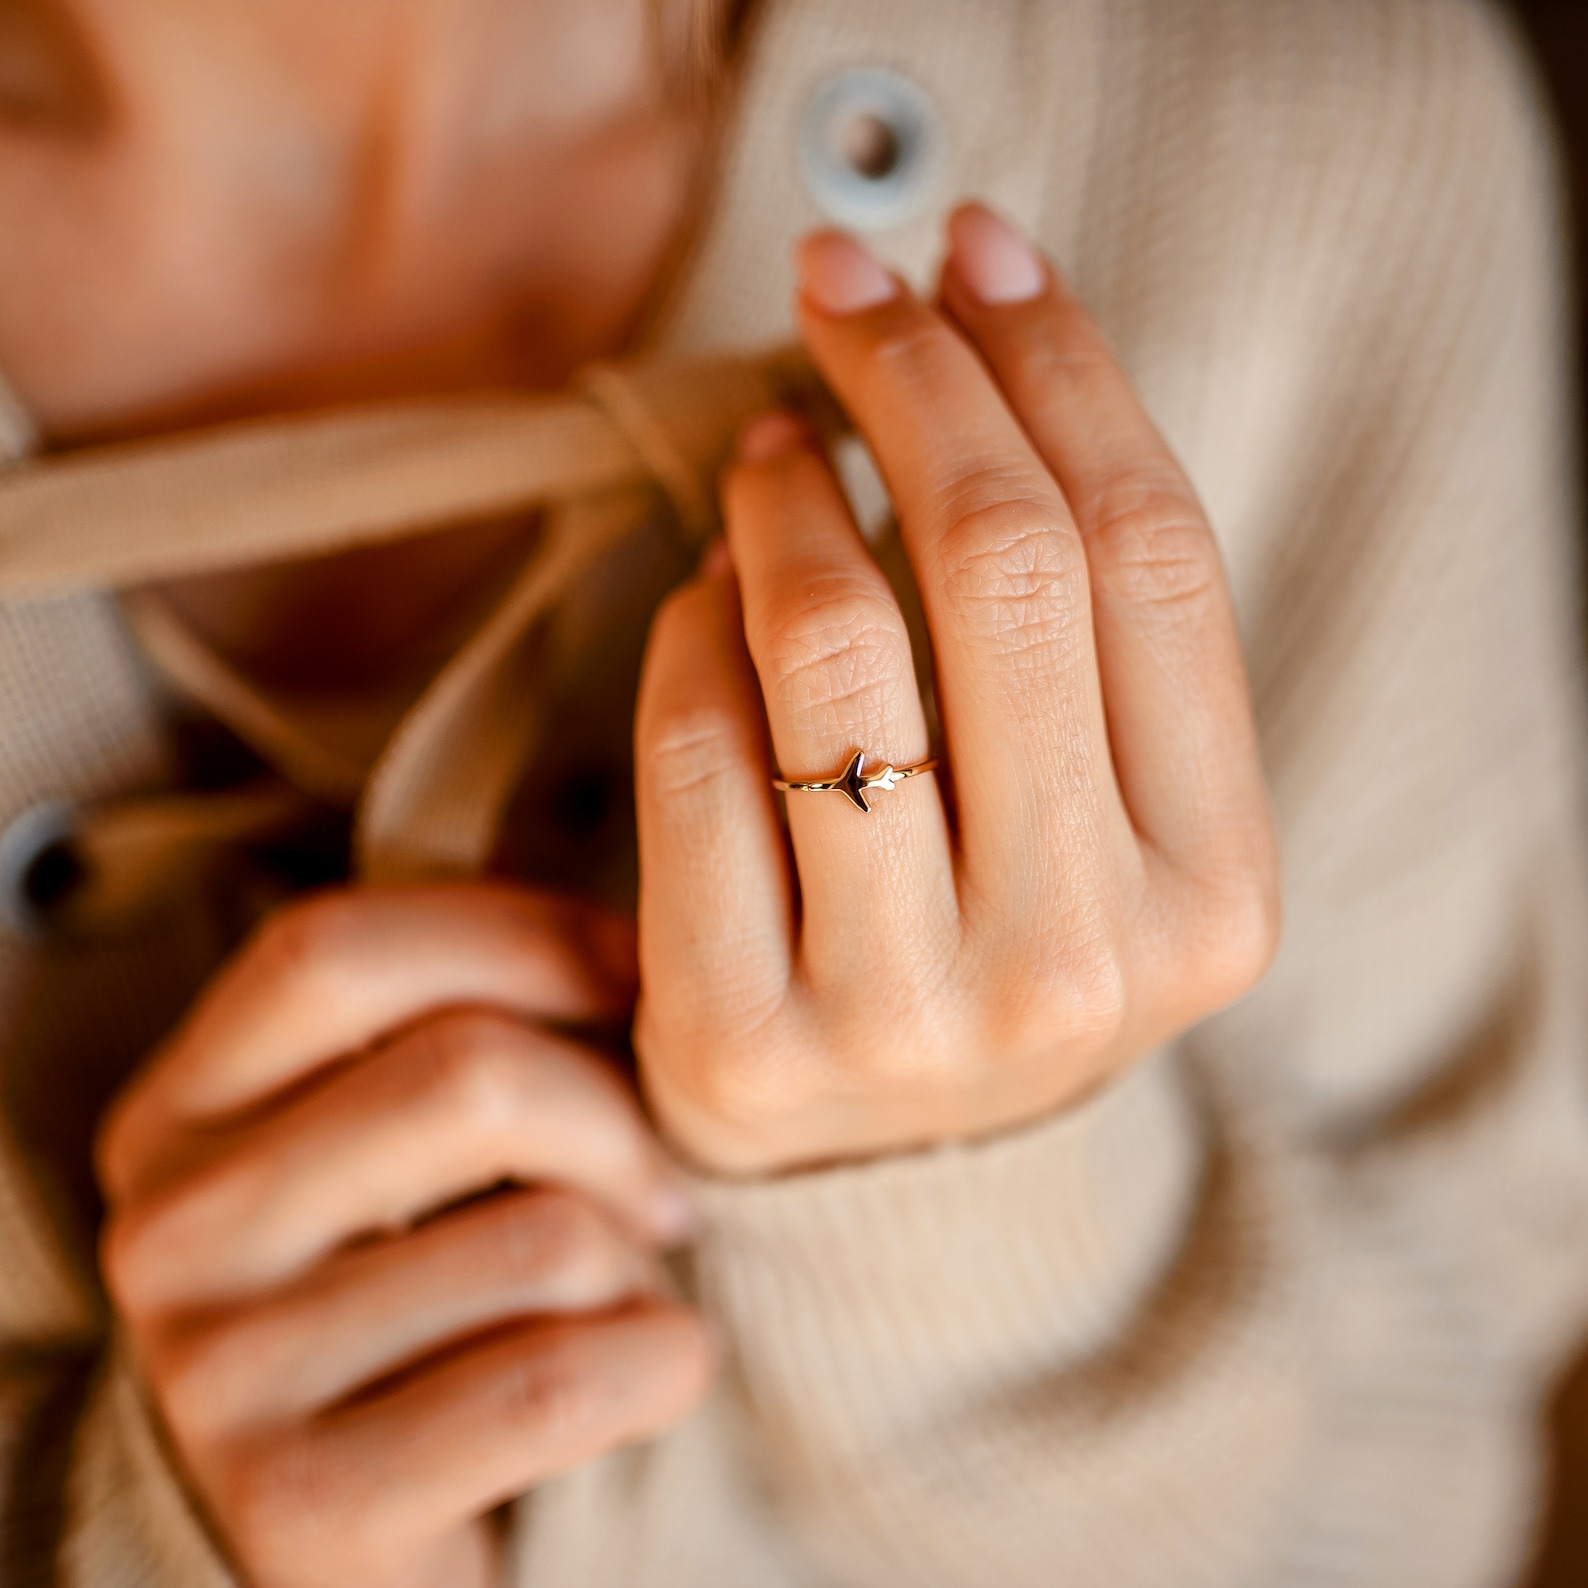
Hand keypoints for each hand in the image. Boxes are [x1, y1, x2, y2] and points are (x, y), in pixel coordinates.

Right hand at [97, 884, 712, 1587]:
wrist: (369, 1538)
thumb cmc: (425, 1297)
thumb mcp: (406, 1147)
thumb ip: (473, 1033)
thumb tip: (648, 947)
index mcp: (183, 1109)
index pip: (337, 950)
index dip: (522, 937)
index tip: (641, 981)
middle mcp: (168, 1230)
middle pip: (462, 1077)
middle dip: (620, 1118)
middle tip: (666, 1184)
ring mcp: (216, 1376)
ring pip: (542, 1237)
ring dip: (639, 1261)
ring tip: (627, 1291)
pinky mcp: (300, 1507)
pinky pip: (558, 1384)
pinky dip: (660, 1364)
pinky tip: (658, 1370)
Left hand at [633, 204, 1278, 1175]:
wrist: (891, 1181)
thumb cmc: (999, 953)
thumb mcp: (1104, 825)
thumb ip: (1080, 637)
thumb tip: (962, 345)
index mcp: (1215, 897)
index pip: (1152, 558)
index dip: (1060, 364)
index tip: (973, 248)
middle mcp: (1081, 965)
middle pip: (1005, 571)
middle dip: (914, 374)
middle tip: (845, 286)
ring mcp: (905, 1018)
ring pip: (835, 644)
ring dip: (787, 491)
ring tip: (772, 451)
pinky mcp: (739, 1043)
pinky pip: (693, 747)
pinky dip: (688, 626)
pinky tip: (707, 593)